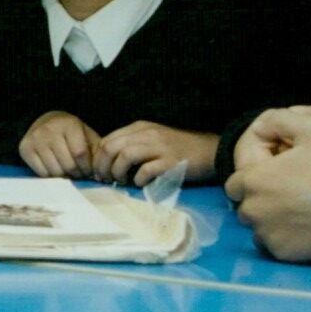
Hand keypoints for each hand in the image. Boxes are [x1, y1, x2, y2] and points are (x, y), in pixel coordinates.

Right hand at [17, 111, 98, 177]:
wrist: (44, 121)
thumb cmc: (69, 133)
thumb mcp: (85, 135)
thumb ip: (96, 151)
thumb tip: (99, 175)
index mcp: (69, 124)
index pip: (80, 153)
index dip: (87, 167)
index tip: (89, 171)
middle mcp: (50, 130)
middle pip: (68, 165)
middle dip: (77, 174)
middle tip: (79, 175)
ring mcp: (36, 139)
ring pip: (54, 172)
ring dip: (64, 177)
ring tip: (68, 173)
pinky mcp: (25, 148)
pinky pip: (41, 173)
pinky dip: (51, 177)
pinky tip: (55, 171)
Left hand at [96, 121, 215, 185]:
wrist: (211, 151)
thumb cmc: (180, 149)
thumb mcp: (153, 140)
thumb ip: (133, 145)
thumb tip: (110, 163)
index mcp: (140, 127)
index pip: (108, 139)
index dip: (99, 158)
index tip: (101, 173)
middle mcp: (147, 133)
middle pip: (112, 147)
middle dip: (103, 166)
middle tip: (106, 180)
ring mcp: (159, 146)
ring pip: (125, 155)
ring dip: (118, 172)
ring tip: (121, 182)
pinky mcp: (171, 161)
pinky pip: (146, 170)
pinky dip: (138, 179)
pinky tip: (141, 183)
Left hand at [222, 108, 310, 261]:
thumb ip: (278, 121)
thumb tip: (259, 127)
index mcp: (254, 180)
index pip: (234, 184)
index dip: (253, 177)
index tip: (274, 175)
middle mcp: (254, 211)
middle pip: (246, 207)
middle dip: (260, 199)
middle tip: (289, 192)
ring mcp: (268, 235)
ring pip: (259, 228)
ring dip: (270, 219)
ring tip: (298, 210)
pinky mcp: (284, 254)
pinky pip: (274, 245)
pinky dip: (283, 237)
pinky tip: (304, 227)